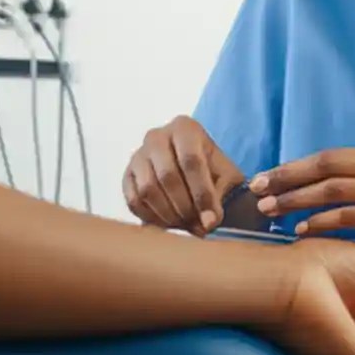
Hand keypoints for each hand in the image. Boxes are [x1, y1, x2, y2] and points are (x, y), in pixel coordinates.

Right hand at [122, 115, 243, 235]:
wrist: (194, 175)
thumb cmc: (213, 173)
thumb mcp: (226, 177)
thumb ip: (221, 196)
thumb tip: (209, 222)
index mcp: (185, 128)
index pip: (191, 160)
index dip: (202, 194)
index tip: (211, 220)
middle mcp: (157, 136)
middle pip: (167, 176)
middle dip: (185, 207)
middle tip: (200, 226)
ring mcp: (138, 155)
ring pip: (148, 190)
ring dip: (169, 215)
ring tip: (187, 225)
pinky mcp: (127, 176)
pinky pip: (134, 201)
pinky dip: (153, 218)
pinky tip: (170, 224)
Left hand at [249, 146, 354, 264]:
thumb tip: (322, 187)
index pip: (328, 155)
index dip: (293, 165)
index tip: (264, 176)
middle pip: (325, 165)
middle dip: (286, 177)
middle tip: (256, 189)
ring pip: (333, 189)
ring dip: (297, 199)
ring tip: (270, 210)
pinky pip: (351, 216)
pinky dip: (322, 222)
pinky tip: (301, 230)